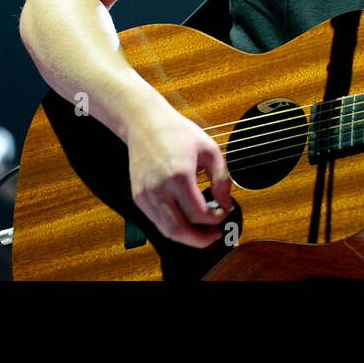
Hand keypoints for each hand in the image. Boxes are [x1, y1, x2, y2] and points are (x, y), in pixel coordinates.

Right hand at [124, 99, 232, 247]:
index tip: (224, 212)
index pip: (199, 214)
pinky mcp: (138, 197)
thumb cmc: (177, 133)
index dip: (216, 219)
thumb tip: (225, 202)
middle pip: (179, 231)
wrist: (145, 123)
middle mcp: (158, 189)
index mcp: (178, 176)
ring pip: (166, 231)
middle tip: (215, 235)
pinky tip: (186, 220)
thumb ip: (221, 177)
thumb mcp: (209, 149)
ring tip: (202, 232)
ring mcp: (145, 195)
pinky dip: (172, 227)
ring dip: (186, 237)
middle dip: (200, 239)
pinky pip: (156, 222)